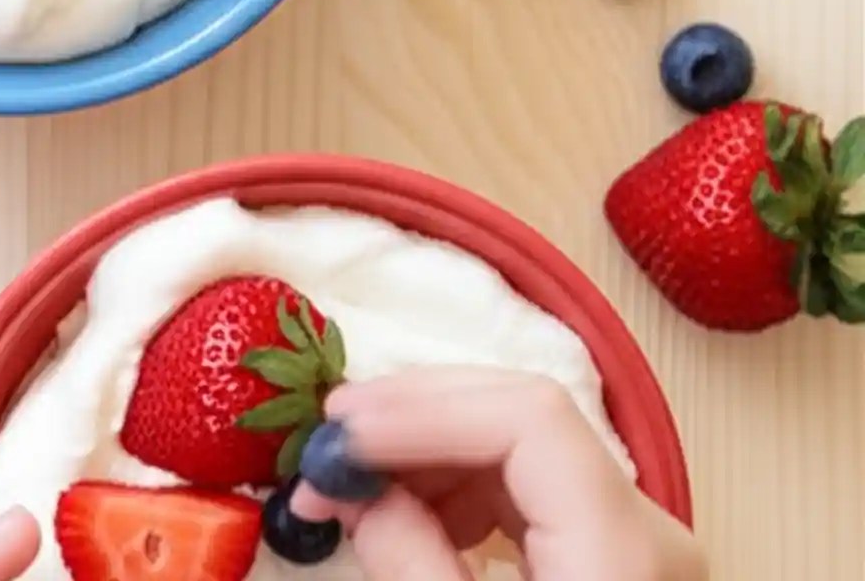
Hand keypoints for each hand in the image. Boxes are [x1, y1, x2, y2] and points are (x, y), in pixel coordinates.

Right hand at [291, 366, 706, 580]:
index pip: (528, 422)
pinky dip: (455, 480)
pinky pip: (527, 484)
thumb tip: (352, 486)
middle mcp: (644, 530)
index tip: (339, 432)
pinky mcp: (608, 550)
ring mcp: (632, 536)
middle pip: (524, 414)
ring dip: (424, 444)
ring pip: (521, 440)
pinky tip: (402, 508)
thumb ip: (406, 561)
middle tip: (327, 438)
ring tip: (348, 482)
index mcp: (621, 558)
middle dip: (414, 415)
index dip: (423, 409)